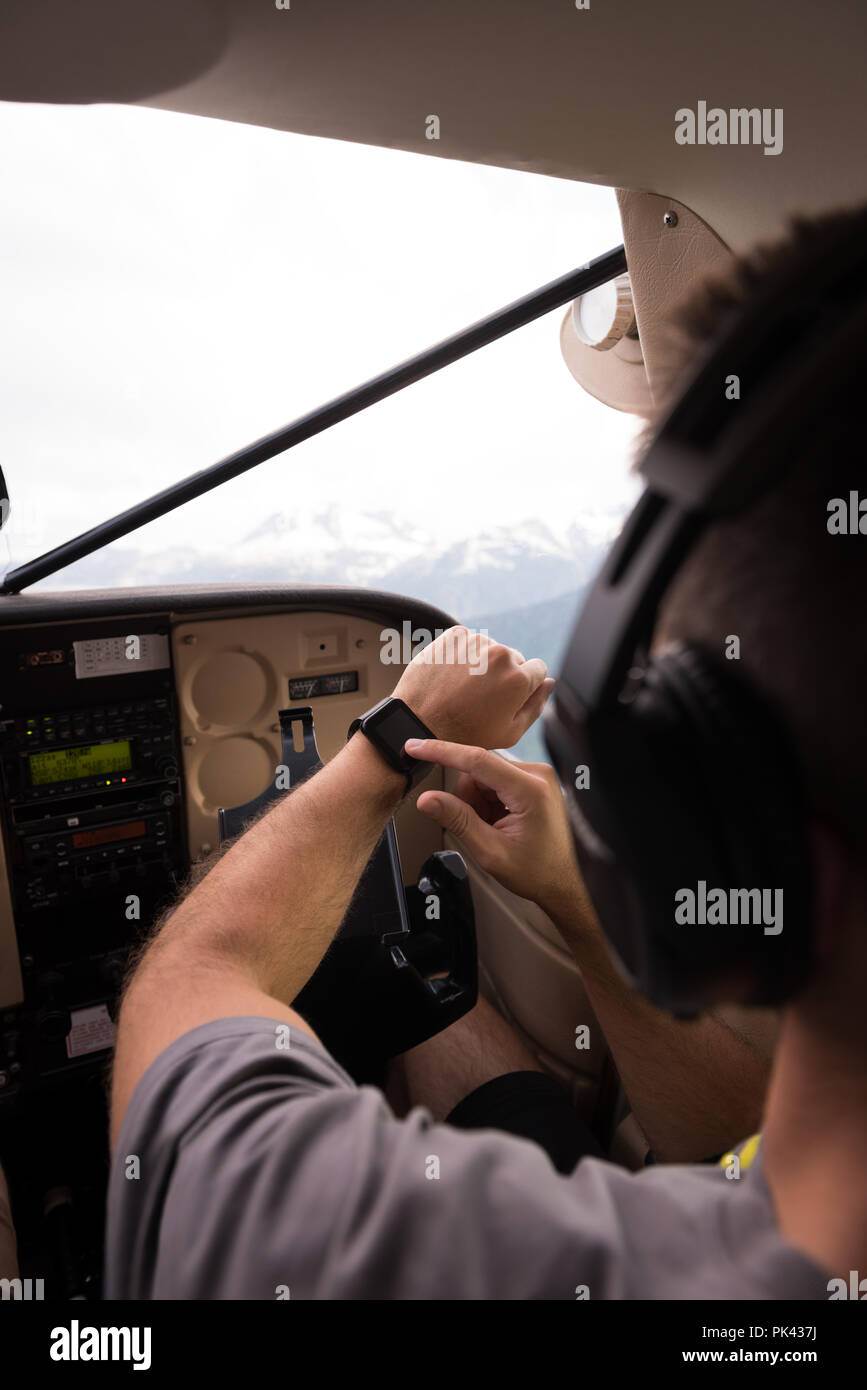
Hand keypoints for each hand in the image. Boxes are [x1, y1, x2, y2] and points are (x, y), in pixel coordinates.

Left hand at [393, 626, 553, 749]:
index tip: (507, 694)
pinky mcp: (455, 635)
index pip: (538, 669)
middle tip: (481, 696)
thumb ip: (536, 705)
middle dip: (503, 673)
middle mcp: (501, 655)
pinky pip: (469, 642)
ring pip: (490, 650)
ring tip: (464, 688)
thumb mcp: (509, 732)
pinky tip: (453, 676)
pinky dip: (464, 655)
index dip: (525, 685)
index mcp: (519, 679)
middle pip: (514, 659)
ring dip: (482, 664)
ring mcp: (476, 642)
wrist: (418, 721)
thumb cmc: (464, 733)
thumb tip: (550, 683)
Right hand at [405, 738, 598, 926]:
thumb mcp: (490, 851)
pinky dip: (489, 802)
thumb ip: (457, 820)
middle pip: (478, 770)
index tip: (415, 746)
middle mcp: (537, 775)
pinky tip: (501, 822)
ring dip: (478, 802)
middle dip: (468, 798)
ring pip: (484, 776)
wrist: (563, 882)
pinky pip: (496, 781)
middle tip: (479, 828)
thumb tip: (427, 799)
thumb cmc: (537, 872)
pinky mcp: (534, 781)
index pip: (476, 759)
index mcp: (529, 789)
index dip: (441, 751)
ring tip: (494, 828)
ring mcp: (537, 776)